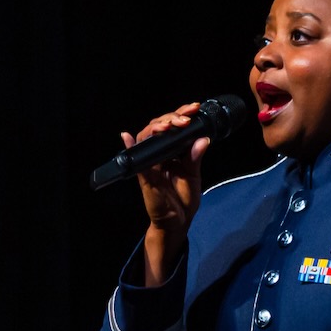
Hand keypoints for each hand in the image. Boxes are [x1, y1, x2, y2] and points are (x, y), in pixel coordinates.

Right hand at [122, 103, 207, 285]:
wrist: (177, 222)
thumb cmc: (183, 199)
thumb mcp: (194, 176)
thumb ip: (195, 157)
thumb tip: (203, 138)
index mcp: (171, 152)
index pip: (172, 127)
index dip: (180, 115)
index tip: (193, 108)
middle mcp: (158, 154)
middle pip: (157, 128)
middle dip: (171, 118)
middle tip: (185, 117)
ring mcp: (149, 164)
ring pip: (146, 139)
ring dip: (156, 128)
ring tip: (169, 124)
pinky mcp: (144, 177)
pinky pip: (136, 161)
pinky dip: (130, 148)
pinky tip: (127, 136)